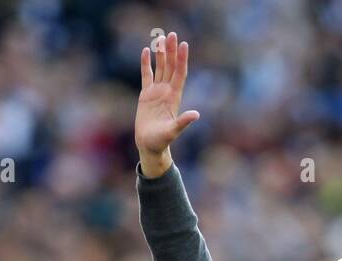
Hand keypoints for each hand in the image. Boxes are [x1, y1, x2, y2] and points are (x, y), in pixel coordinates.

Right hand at [136, 32, 199, 177]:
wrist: (149, 146)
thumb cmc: (161, 141)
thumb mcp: (173, 131)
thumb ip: (183, 122)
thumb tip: (196, 114)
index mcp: (174, 97)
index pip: (179, 73)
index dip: (182, 59)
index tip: (184, 44)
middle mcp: (167, 92)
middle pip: (170, 67)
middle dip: (171, 51)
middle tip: (172, 34)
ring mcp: (156, 92)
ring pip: (160, 68)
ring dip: (161, 54)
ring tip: (160, 38)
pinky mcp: (146, 95)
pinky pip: (146, 75)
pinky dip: (146, 63)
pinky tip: (146, 51)